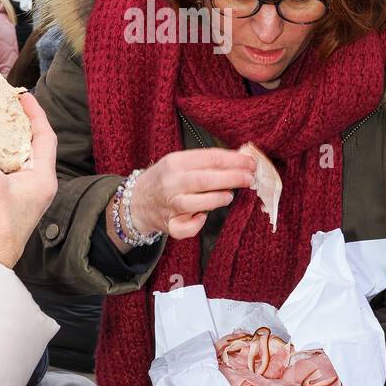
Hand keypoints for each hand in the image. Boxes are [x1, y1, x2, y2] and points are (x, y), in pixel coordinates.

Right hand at [123, 148, 257, 241]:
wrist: (136, 202)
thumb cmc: (164, 179)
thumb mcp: (179, 162)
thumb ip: (205, 161)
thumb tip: (239, 160)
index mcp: (175, 162)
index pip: (209, 158)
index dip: (233, 160)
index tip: (250, 162)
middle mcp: (171, 183)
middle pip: (205, 180)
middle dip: (232, 178)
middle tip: (250, 178)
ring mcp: (169, 205)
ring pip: (197, 203)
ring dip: (218, 198)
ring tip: (229, 195)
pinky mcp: (169, 225)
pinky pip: (187, 227)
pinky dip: (198, 223)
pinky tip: (203, 215)